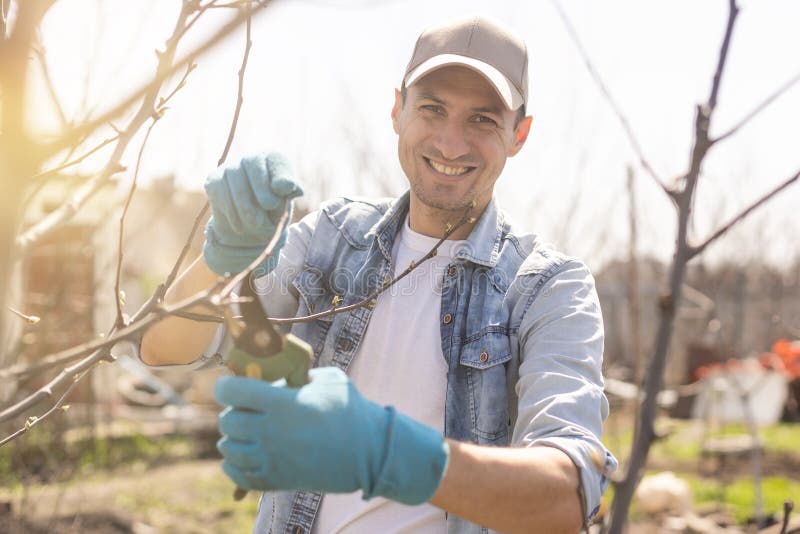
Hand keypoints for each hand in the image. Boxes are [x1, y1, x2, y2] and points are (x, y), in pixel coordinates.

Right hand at [203, 152, 302, 274]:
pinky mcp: (214, 178)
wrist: (250, 226)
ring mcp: (231, 166)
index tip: (286, 190)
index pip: (276, 160)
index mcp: (274, 160)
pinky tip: (239, 226)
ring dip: (245, 205)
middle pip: (253, 164)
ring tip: (255, 223)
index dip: (280, 175)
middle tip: (269, 208)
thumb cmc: (273, 212)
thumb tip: (286, 185)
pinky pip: (219, 190)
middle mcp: (252, 158)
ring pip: (234, 179)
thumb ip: (288, 194)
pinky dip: (230, 211)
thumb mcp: (285, 204)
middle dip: (260, 189)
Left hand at [214, 367, 448, 504]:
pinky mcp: (278, 480)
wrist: (370, 450)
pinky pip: (239, 476)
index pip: (230, 391)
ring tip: (248, 433)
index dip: (227, 386)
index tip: (233, 386)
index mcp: (282, 403)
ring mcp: (272, 459)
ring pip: (228, 448)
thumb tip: (272, 373)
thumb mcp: (326, 379)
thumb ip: (295, 375)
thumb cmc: (350, 409)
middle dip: (233, 412)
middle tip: (247, 410)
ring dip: (234, 438)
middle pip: (227, 421)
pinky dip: (234, 466)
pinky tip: (243, 456)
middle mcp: (271, 432)